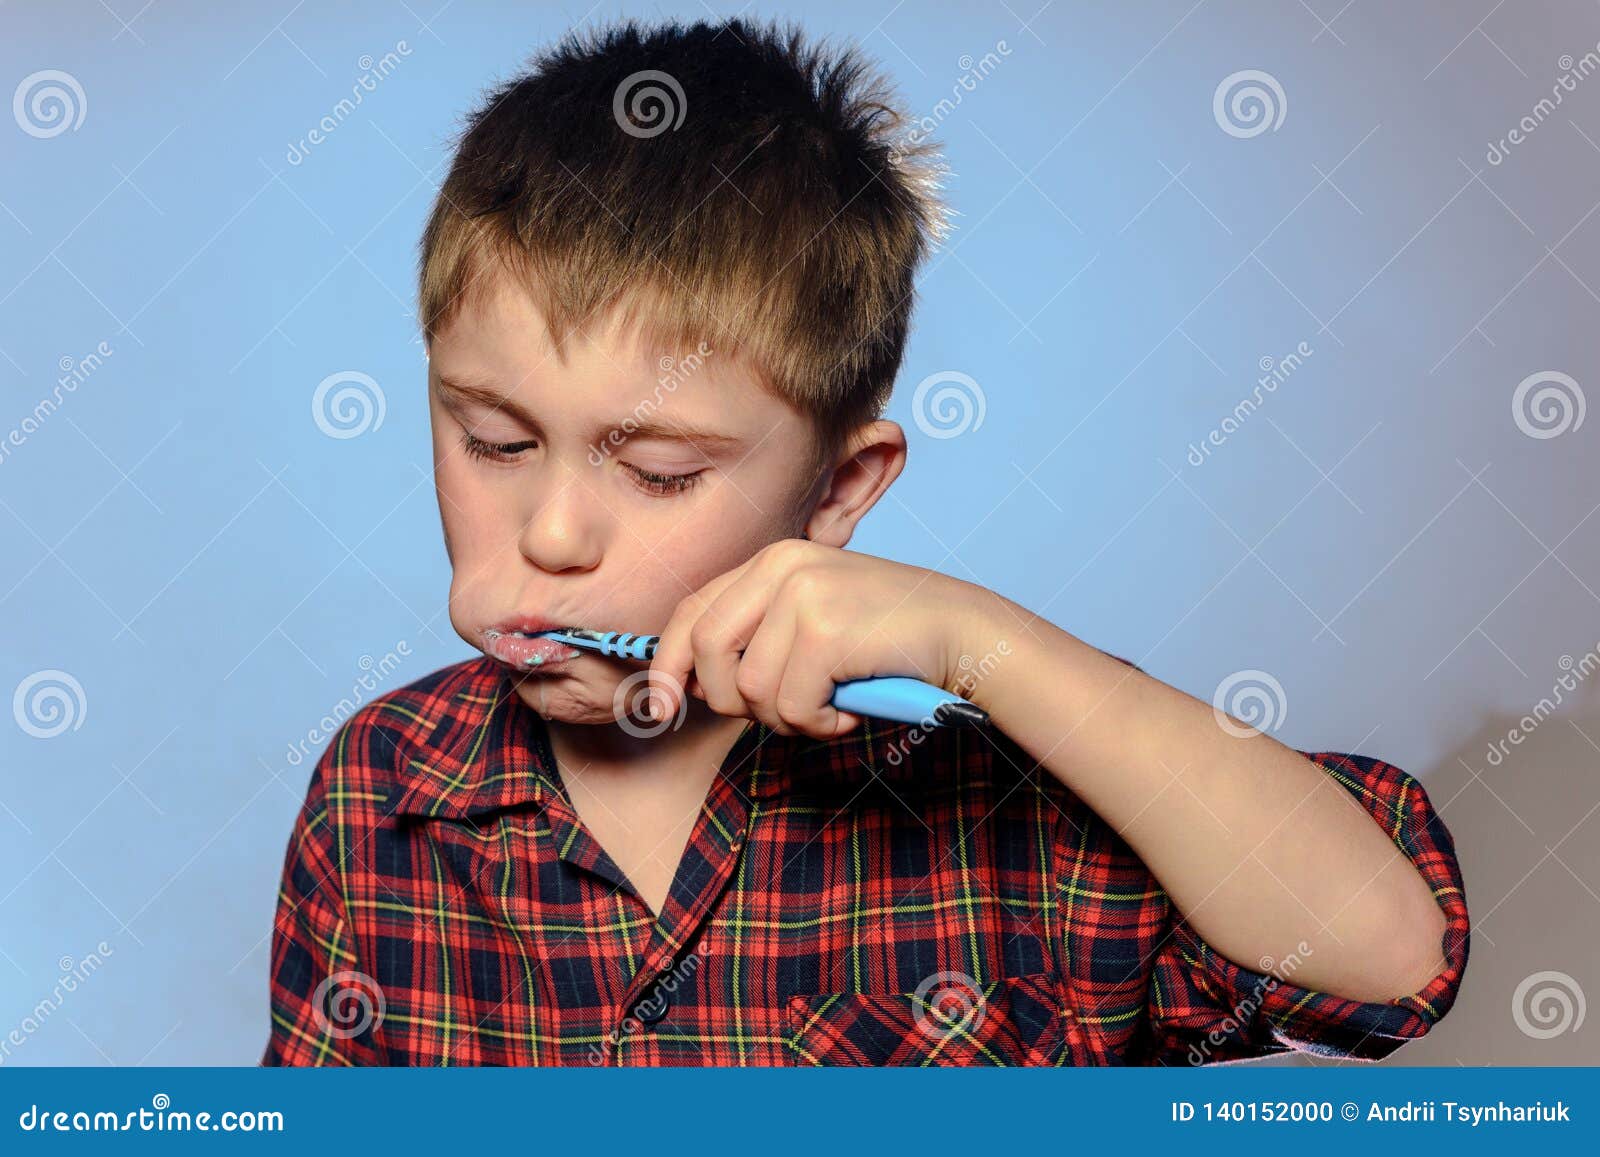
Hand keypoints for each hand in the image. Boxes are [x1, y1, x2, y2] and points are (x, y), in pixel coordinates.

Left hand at [644, 538, 993, 738]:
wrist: (963, 632)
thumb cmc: (886, 638)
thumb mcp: (812, 619)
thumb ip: (756, 637)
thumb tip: (686, 686)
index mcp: (771, 560)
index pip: (691, 611)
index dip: (668, 665)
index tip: (660, 707)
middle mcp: (780, 566)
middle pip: (707, 651)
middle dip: (732, 701)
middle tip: (784, 711)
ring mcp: (803, 595)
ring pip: (749, 689)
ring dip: (790, 717)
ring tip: (831, 702)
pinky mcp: (825, 631)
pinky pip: (791, 706)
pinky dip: (820, 724)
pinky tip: (850, 707)